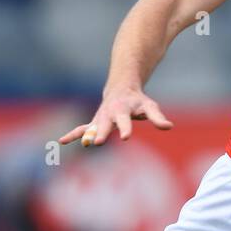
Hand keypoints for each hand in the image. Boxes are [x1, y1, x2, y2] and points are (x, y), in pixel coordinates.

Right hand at [58, 88, 173, 146]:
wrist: (120, 88)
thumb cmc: (137, 100)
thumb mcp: (149, 106)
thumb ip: (157, 117)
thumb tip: (168, 126)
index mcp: (123, 109)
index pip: (125, 120)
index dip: (125, 128)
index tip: (125, 137)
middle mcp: (109, 113)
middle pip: (104, 124)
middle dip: (100, 132)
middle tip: (97, 142)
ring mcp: (100, 118)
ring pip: (90, 127)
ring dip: (83, 135)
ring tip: (73, 142)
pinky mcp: (94, 122)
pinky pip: (82, 128)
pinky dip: (73, 134)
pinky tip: (62, 142)